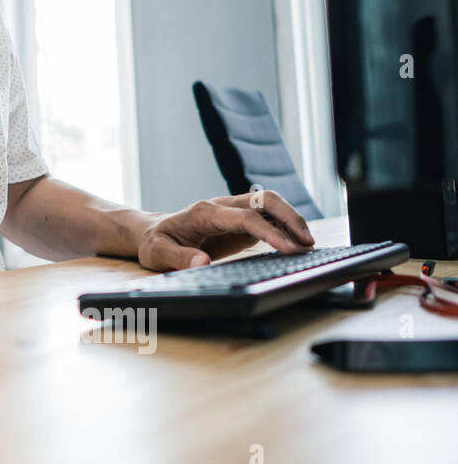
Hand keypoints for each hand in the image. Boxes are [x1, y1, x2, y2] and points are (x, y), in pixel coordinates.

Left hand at [135, 191, 315, 271]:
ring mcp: (234, 211)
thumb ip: (178, 257)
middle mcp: (223, 206)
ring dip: (293, 221)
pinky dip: (286, 227)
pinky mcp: (241, 221)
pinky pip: (269, 218)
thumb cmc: (155, 242)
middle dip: (290, 218)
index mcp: (205, 212)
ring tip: (309, 246)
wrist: (154, 233)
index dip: (270, 232)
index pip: (246, 217)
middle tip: (309, 243)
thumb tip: (201, 263)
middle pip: (265, 199)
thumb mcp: (158, 253)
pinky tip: (298, 244)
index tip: (289, 249)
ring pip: (271, 204)